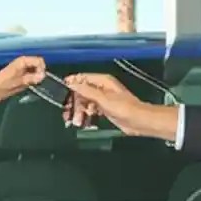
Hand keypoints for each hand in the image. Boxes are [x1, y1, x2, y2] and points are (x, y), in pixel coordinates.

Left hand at [0, 55, 45, 100]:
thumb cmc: (4, 83)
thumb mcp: (18, 81)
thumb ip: (31, 78)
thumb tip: (42, 76)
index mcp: (23, 60)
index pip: (39, 61)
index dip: (41, 69)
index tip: (39, 78)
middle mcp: (24, 63)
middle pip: (39, 65)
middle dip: (39, 73)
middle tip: (35, 82)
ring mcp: (24, 69)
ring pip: (37, 70)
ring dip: (37, 77)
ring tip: (31, 84)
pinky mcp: (23, 75)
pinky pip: (33, 75)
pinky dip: (34, 79)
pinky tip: (29, 85)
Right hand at [63, 73, 178, 139]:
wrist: (138, 121)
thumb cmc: (124, 108)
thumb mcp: (103, 98)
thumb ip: (86, 90)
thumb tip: (71, 82)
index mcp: (102, 81)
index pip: (82, 78)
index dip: (71, 84)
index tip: (61, 93)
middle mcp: (102, 88)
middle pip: (81, 92)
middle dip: (74, 102)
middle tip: (67, 113)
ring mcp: (103, 99)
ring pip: (85, 102)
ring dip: (79, 111)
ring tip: (76, 122)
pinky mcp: (105, 109)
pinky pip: (91, 110)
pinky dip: (86, 116)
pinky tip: (83, 122)